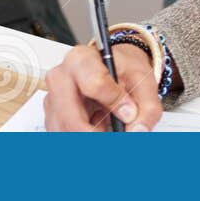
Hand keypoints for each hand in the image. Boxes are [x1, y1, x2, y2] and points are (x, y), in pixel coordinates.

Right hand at [43, 42, 163, 130]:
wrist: (113, 72)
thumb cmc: (123, 72)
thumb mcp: (143, 82)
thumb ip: (147, 107)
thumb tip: (137, 131)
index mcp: (81, 59)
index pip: (94, 84)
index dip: (116, 104)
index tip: (130, 113)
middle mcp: (60, 78)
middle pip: (72, 120)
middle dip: (99, 136)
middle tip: (118, 137)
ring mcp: (53, 100)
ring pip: (67, 134)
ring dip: (91, 140)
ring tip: (108, 129)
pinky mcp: (52, 118)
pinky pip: (65, 138)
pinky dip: (84, 140)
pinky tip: (97, 131)